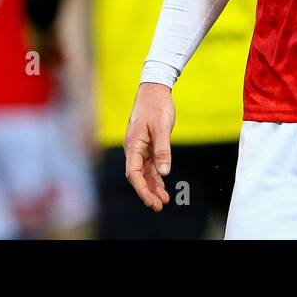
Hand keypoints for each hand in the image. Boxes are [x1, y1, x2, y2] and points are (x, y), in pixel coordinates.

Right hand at [124, 83, 175, 210]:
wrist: (154, 90)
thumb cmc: (156, 106)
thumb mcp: (162, 128)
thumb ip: (162, 150)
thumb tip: (164, 172)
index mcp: (133, 145)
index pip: (133, 173)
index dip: (141, 188)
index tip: (150, 200)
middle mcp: (134, 148)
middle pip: (138, 176)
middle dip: (148, 192)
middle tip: (159, 206)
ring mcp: (140, 147)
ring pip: (145, 172)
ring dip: (153, 186)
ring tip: (163, 200)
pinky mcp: (147, 144)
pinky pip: (150, 164)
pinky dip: (156, 175)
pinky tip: (162, 185)